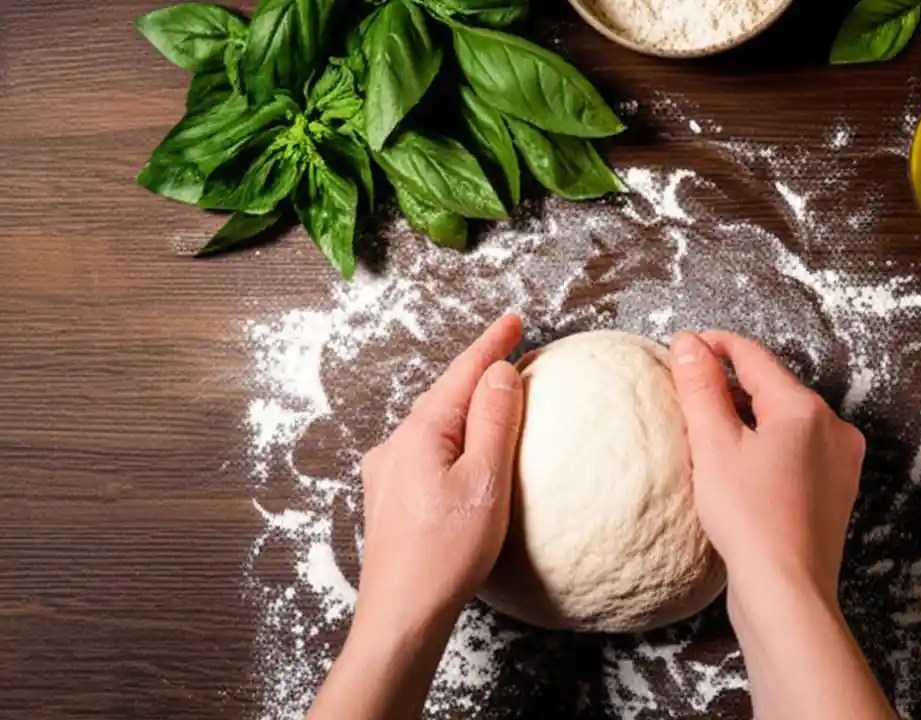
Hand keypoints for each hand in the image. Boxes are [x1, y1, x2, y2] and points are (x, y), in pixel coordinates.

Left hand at [311, 315, 525, 719]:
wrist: (401, 614)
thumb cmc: (445, 553)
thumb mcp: (485, 482)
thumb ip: (494, 422)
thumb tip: (501, 373)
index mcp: (419, 433)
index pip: (462, 373)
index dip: (491, 343)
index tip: (514, 318)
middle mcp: (396, 445)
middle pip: (446, 394)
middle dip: (479, 371)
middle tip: (512, 350)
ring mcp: (388, 472)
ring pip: (435, 423)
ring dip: (467, 405)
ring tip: (496, 395)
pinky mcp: (391, 498)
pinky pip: (428, 449)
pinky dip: (454, 436)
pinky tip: (466, 449)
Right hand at [668, 330, 864, 601]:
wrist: (786, 592)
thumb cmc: (750, 520)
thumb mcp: (713, 445)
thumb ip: (700, 388)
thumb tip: (688, 344)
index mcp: (806, 408)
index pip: (753, 356)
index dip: (714, 346)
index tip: (683, 349)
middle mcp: (833, 428)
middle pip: (772, 388)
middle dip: (729, 387)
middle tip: (687, 397)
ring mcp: (840, 462)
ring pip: (785, 422)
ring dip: (747, 419)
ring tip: (708, 434)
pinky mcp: (835, 492)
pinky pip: (796, 453)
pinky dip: (766, 448)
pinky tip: (738, 468)